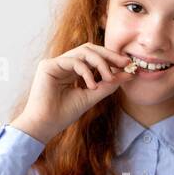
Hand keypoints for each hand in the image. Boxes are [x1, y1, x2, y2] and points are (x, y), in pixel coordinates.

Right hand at [11, 43, 137, 143]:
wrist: (45, 125)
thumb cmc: (64, 114)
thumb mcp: (92, 96)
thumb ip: (108, 84)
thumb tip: (128, 74)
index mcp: (72, 70)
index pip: (93, 57)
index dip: (111, 58)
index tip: (127, 65)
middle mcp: (63, 64)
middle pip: (89, 49)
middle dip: (109, 55)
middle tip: (124, 63)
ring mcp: (55, 63)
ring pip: (83, 52)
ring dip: (100, 63)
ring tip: (109, 78)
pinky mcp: (48, 65)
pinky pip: (73, 61)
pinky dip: (86, 72)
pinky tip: (92, 85)